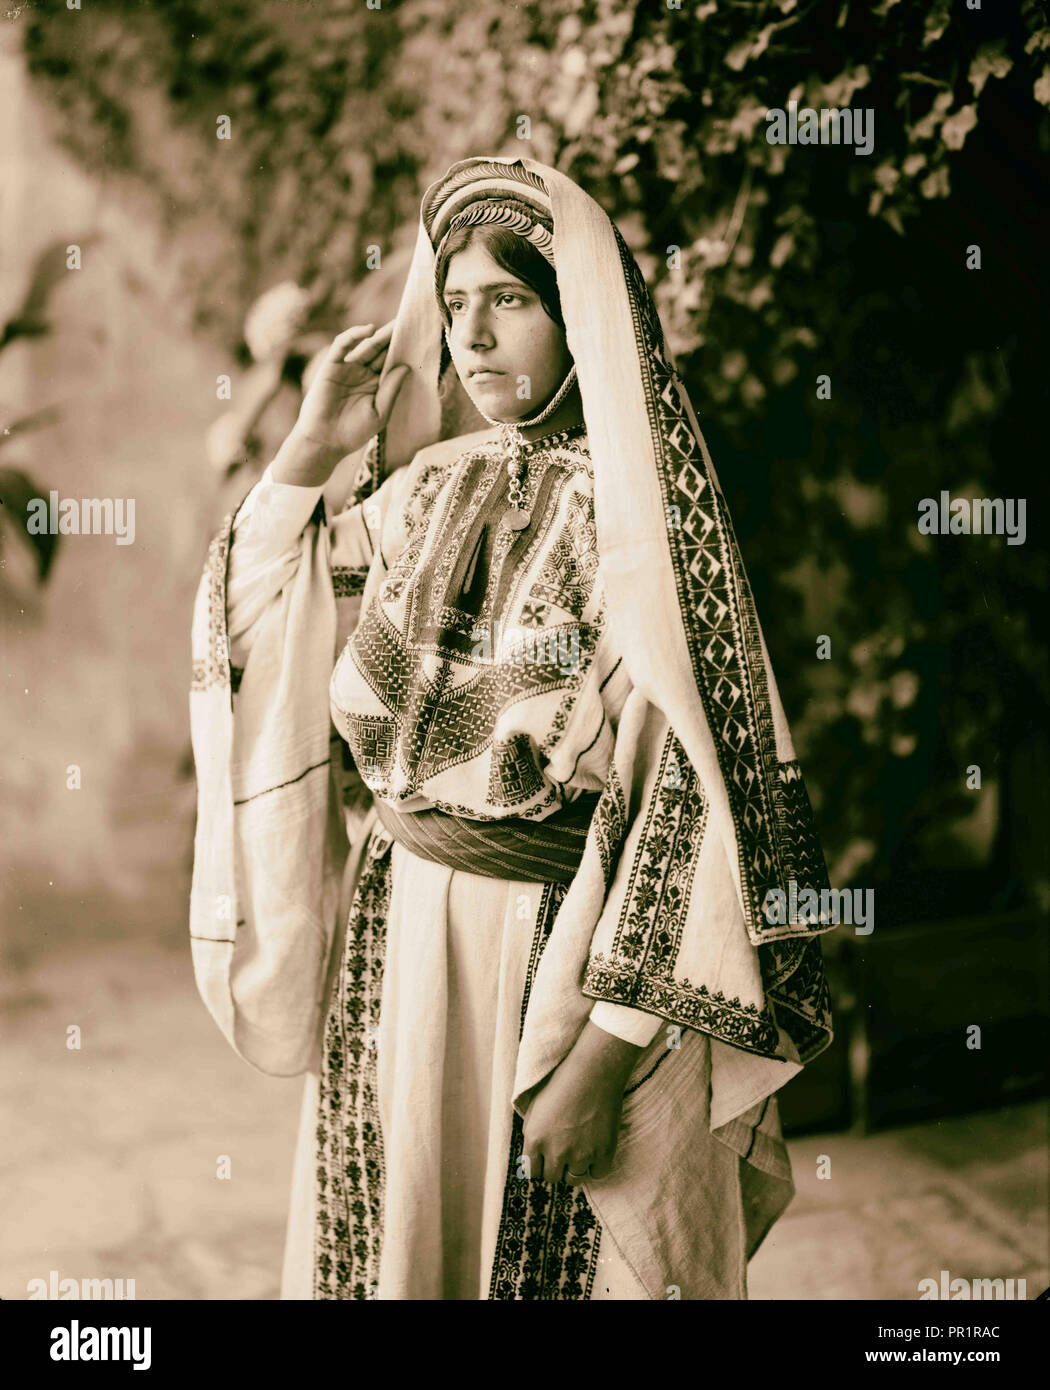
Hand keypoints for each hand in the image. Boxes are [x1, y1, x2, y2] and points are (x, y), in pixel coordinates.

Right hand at [293, 321, 410, 460]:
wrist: (325, 441)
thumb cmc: (353, 432)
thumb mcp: (379, 412)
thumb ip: (391, 389)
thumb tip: (406, 367)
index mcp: (377, 385)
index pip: (393, 363)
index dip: (405, 352)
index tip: (421, 340)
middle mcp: (364, 374)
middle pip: (382, 351)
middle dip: (395, 338)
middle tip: (412, 322)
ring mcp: (348, 368)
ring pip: (366, 345)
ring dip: (380, 334)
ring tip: (397, 324)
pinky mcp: (332, 365)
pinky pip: (342, 345)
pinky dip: (354, 335)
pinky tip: (369, 330)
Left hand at [520, 1021, 641, 1184]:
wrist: (593, 1071)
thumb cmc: (561, 1082)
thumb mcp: (535, 1106)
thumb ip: (532, 1133)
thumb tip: (534, 1154)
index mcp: (534, 1139)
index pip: (533, 1172)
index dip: (540, 1166)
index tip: (546, 1160)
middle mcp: (556, 1152)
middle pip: (553, 1178)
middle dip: (556, 1167)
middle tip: (564, 1153)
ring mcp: (581, 1154)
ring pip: (574, 1179)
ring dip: (576, 1169)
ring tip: (580, 1152)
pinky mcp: (603, 1153)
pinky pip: (597, 1174)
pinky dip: (596, 1166)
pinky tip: (595, 1152)